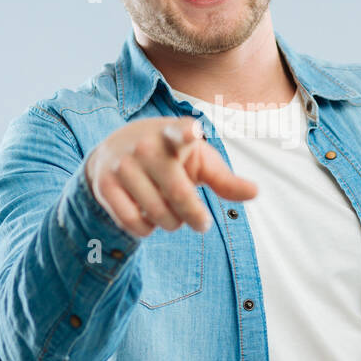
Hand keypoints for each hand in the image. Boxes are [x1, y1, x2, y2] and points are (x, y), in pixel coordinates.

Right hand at [85, 116, 258, 237]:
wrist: (114, 149)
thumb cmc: (170, 156)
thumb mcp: (198, 161)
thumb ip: (224, 179)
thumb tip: (255, 193)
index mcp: (174, 134)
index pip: (180, 132)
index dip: (187, 132)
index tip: (194, 130)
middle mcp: (146, 147)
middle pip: (179, 194)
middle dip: (195, 216)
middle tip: (202, 223)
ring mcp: (123, 165)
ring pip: (158, 213)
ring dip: (171, 224)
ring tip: (172, 216)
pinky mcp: (105, 184)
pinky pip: (132, 222)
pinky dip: (145, 230)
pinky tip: (148, 220)